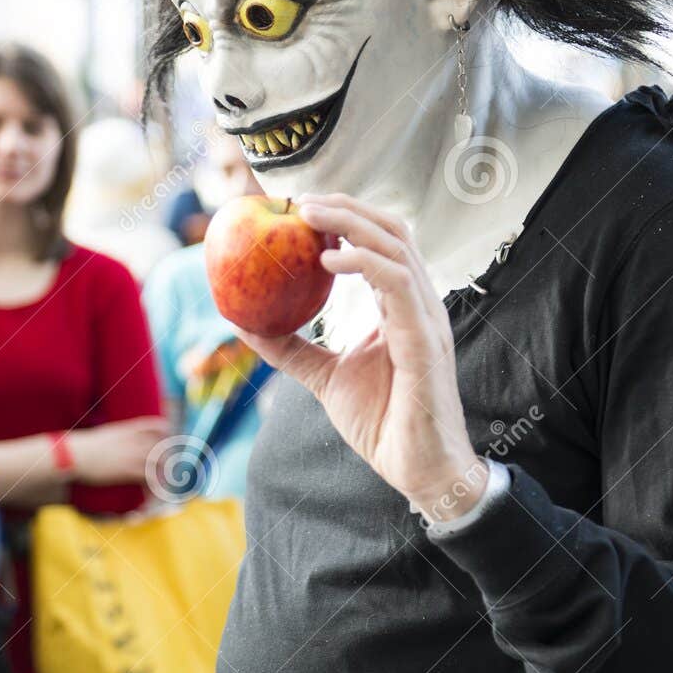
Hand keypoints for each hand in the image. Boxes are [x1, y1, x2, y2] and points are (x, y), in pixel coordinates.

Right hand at [69, 417, 169, 485]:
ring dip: (162, 474)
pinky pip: (150, 480)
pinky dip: (153, 489)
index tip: (167, 436)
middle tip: (164, 468)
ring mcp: (135, 455)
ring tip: (160, 485)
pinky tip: (151, 496)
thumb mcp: (103, 434)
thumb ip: (114, 436)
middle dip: (166, 457)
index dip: (165, 430)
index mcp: (129, 430)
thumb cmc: (83, 446)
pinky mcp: (130, 471)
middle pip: (162, 446)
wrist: (75, 455)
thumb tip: (112, 440)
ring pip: (160, 463)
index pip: (156, 425)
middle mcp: (136, 441)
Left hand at [234, 193, 485, 521]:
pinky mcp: (425, 342)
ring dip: (350, 224)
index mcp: (403, 307)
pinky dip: (364, 265)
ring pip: (396, 248)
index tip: (299, 208)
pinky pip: (399, 287)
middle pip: (391, 232)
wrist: (420, 471)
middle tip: (299, 201)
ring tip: (307, 216)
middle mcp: (420, 305)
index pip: (380, 244)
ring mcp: (427, 320)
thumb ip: (293, 348)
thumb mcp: (326, 378)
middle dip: (347, 207)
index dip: (345, 218)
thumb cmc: (384, 425)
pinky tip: (327, 262)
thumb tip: (245, 324)